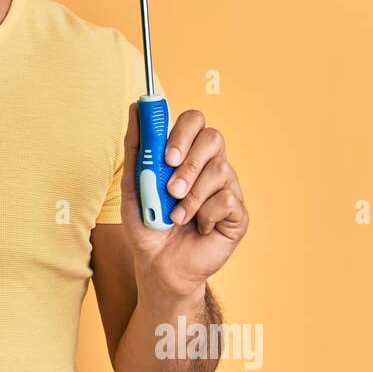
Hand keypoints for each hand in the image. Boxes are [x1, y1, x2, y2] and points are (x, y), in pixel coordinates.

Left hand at [119, 106, 248, 296]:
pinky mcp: (238, 213)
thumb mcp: (134, 184)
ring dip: (192, 196)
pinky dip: (206, 215)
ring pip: (221, 169)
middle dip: (190, 163)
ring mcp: (227, 187)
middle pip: (214, 137)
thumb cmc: (147, 223)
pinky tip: (198, 227)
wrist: (158, 265)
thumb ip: (136, 146)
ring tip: (176, 217)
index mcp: (187, 154)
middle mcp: (210, 166)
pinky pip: (228, 199)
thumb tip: (136, 106)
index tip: (166, 155)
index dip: (183, 132)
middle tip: (171, 188)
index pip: (195, 121)